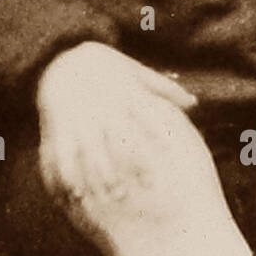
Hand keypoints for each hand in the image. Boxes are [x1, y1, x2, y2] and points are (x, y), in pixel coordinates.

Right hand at [35, 41, 200, 209]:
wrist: (62, 57)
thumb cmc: (106, 69)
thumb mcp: (135, 73)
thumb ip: (165, 89)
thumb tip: (194, 102)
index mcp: (124, 94)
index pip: (145, 116)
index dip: (157, 136)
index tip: (169, 158)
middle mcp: (103, 107)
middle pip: (118, 137)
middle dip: (130, 163)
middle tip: (145, 189)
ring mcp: (80, 117)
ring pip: (91, 149)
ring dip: (100, 174)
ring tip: (109, 198)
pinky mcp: (61, 125)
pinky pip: (62, 151)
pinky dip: (67, 172)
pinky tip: (74, 192)